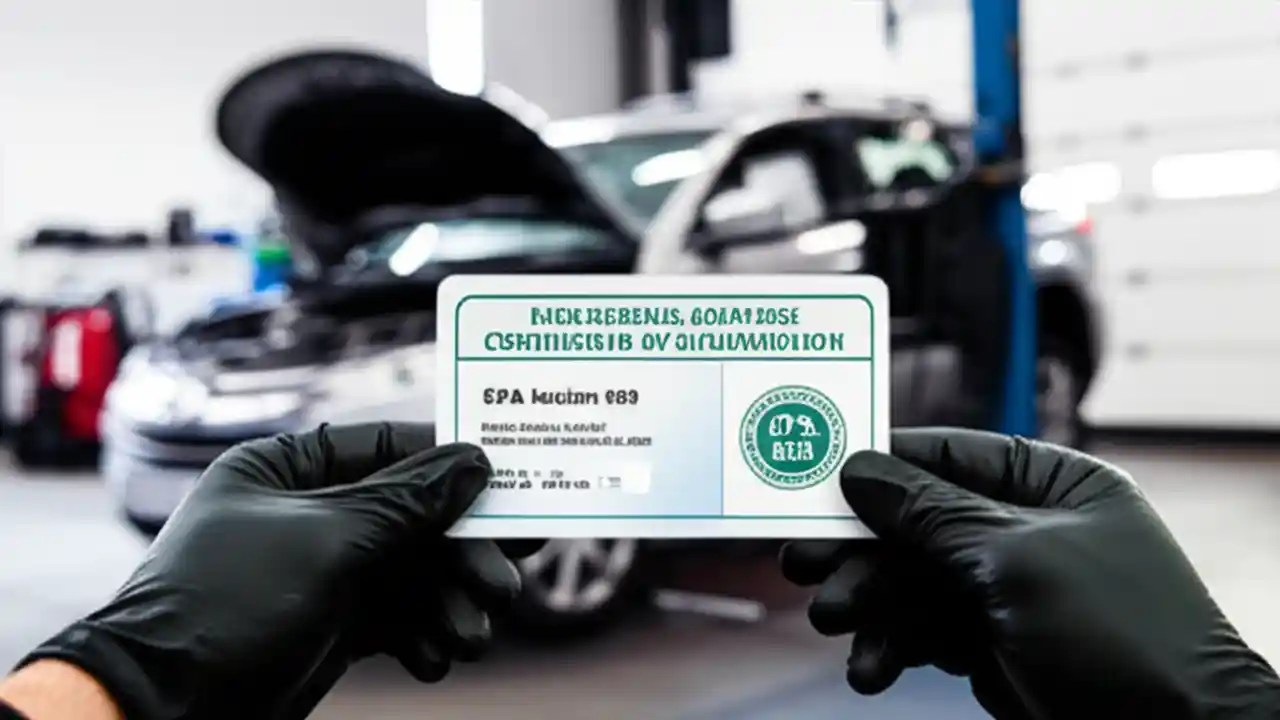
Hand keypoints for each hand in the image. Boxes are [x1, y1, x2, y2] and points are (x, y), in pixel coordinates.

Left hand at [18, 423, 529, 719]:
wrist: (162, 707)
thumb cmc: (227, 602)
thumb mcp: (328, 541)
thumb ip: (407, 501)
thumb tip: (473, 461)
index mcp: (287, 467)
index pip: (388, 446)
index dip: (452, 464)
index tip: (509, 483)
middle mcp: (307, 512)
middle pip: (412, 517)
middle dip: (460, 555)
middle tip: (504, 582)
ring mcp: (319, 570)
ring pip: (411, 574)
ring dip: (449, 605)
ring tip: (473, 638)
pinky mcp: (328, 623)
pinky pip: (394, 618)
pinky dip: (421, 637)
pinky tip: (435, 659)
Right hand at [782, 428, 1279, 718]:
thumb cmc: (1120, 631)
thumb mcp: (1015, 557)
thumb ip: (930, 512)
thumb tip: (858, 468)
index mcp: (1053, 485)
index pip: (951, 456)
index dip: (882, 466)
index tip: (818, 477)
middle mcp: (1025, 530)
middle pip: (917, 523)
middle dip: (861, 547)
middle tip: (799, 560)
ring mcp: (1006, 590)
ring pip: (911, 581)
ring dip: (867, 602)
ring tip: (830, 620)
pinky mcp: (990, 643)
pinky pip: (922, 630)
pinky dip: (891, 647)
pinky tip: (868, 668)